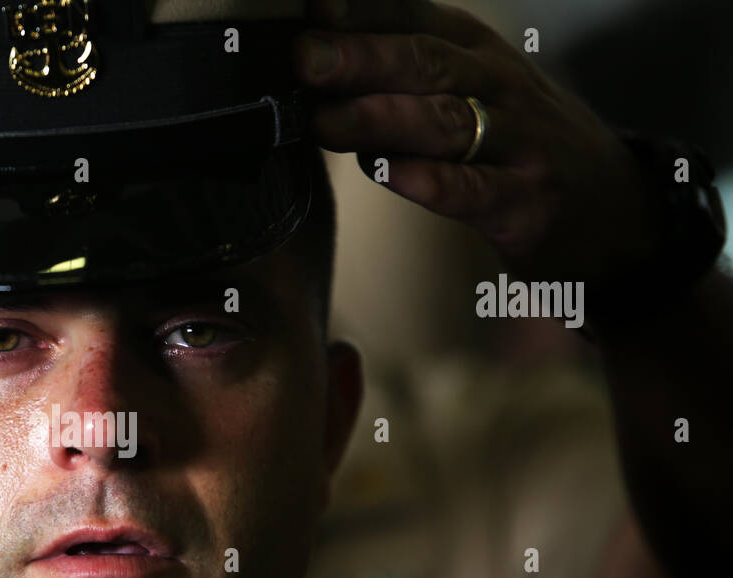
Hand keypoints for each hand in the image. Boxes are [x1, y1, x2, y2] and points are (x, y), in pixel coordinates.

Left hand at [294, 0, 656, 282]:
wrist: (618, 209)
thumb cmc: (522, 144)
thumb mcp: (477, 89)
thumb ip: (408, 76)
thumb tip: (320, 69)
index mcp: (481, 55)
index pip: (419, 21)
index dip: (367, 12)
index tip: (314, 6)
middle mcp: (501, 87)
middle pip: (427, 63)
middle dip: (363, 57)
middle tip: (306, 58)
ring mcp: (518, 145)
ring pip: (446, 121)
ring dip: (381, 118)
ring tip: (325, 121)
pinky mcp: (526, 203)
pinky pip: (474, 188)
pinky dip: (430, 180)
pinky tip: (391, 173)